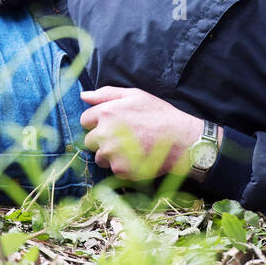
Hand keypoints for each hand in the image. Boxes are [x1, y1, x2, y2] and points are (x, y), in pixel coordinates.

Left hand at [79, 86, 204, 179]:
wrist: (181, 139)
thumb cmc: (158, 114)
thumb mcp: (134, 95)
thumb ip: (106, 94)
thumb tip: (83, 96)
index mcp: (106, 113)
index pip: (85, 120)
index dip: (97, 122)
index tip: (112, 124)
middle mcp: (105, 133)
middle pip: (89, 140)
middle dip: (102, 139)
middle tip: (123, 137)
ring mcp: (112, 153)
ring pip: (99, 157)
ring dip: (110, 154)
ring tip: (131, 148)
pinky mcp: (120, 170)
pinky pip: (113, 169)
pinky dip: (123, 166)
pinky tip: (137, 158)